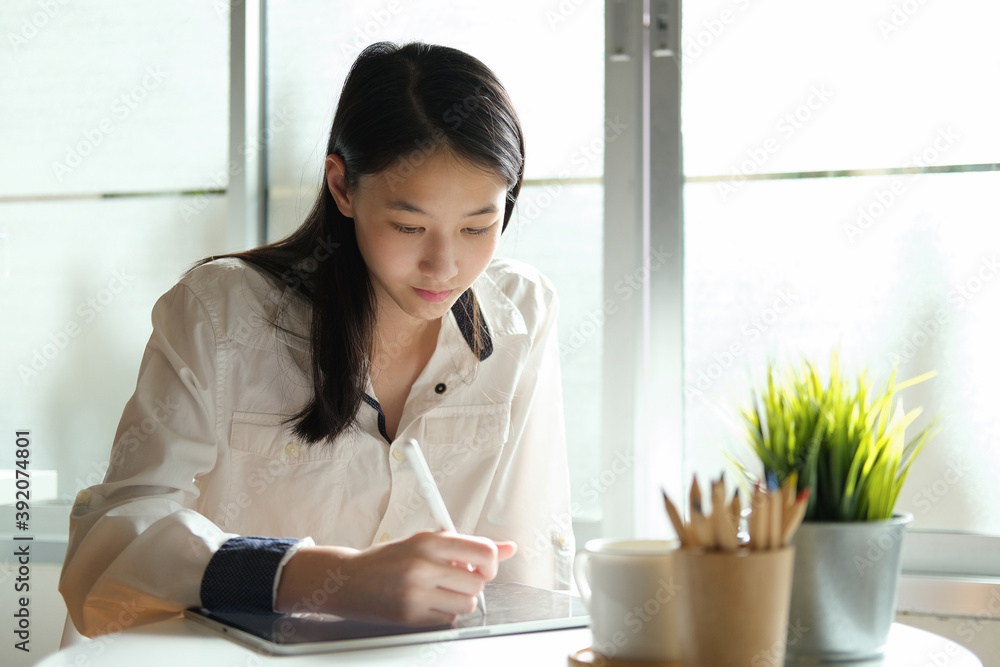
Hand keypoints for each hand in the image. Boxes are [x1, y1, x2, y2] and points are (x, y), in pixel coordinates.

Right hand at [275, 532, 516, 625]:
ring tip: (440, 590)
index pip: (484, 552)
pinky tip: (427, 602)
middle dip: (473, 582)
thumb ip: (469, 545)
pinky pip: (448, 620)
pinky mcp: (410, 617)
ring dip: (459, 599)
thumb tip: (509, 548)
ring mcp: (416, 593)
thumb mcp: (426, 541)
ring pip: (466, 604)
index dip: (491, 563)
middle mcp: (423, 565)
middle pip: (478, 583)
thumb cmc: (388, 559)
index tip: (483, 565)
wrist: (348, 580)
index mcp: (429, 541)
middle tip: (457, 578)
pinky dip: (444, 613)